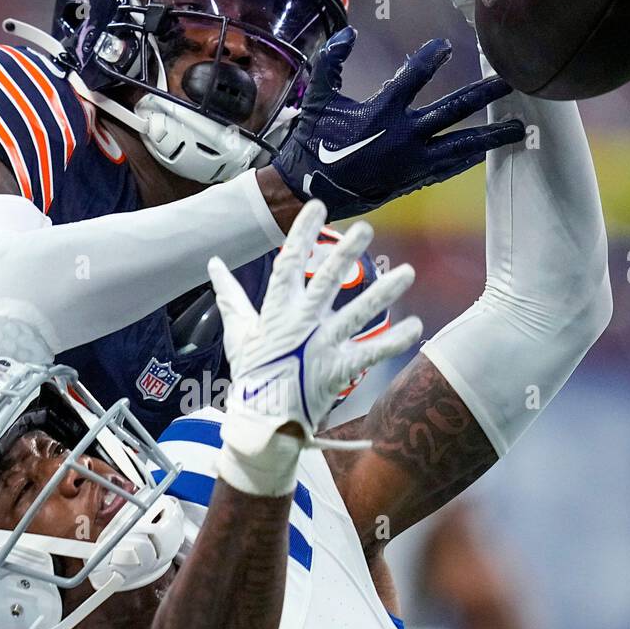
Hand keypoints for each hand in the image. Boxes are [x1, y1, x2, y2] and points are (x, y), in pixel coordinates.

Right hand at [207, 201, 421, 492]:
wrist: (262, 421)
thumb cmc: (252, 374)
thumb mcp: (237, 333)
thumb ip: (229, 297)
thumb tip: (213, 264)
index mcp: (277, 312)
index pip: (288, 264)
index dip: (302, 234)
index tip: (317, 207)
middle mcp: (301, 324)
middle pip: (326, 282)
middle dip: (345, 253)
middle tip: (365, 230)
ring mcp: (322, 347)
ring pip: (357, 314)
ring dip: (383, 293)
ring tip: (407, 272)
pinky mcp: (339, 370)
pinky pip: (371, 352)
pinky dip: (394, 341)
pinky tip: (416, 326)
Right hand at [271, 27, 523, 219]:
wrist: (311, 191)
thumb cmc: (313, 143)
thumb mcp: (318, 99)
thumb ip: (331, 62)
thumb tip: (349, 33)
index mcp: (381, 112)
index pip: (413, 76)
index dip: (431, 58)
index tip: (445, 46)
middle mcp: (403, 136)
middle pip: (454, 110)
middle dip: (484, 93)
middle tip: (511, 81)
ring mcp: (412, 161)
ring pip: (461, 145)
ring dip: (491, 135)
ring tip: (518, 128)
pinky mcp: (412, 180)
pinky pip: (448, 167)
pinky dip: (469, 158)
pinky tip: (486, 151)